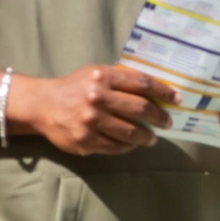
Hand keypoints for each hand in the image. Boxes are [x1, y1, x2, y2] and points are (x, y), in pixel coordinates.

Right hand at [17, 65, 177, 155]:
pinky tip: (131, 144)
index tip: (176, 99)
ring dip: (146, 136)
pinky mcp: (85, 141)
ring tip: (151, 138)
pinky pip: (115, 147)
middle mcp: (97, 98)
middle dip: (159, 117)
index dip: (163, 92)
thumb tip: (155, 91)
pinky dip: (127, 146)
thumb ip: (120, 79)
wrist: (43, 105)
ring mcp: (91, 121)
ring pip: (130, 132)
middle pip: (141, 109)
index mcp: (102, 77)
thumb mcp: (95, 73)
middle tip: (166, 123)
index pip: (142, 83)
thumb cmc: (75, 87)